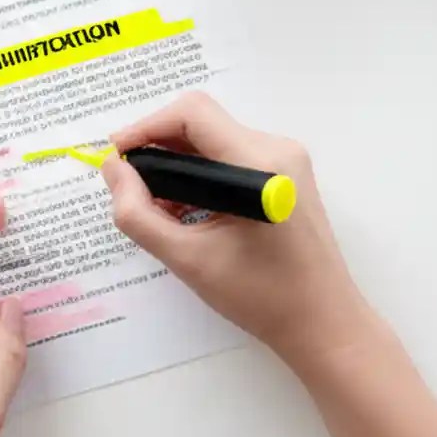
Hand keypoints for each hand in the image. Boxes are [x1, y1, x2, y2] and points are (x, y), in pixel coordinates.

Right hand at [102, 93, 436, 436]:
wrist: (324, 323)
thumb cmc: (260, 296)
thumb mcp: (187, 259)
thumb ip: (139, 214)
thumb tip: (112, 169)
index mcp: (258, 163)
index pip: (192, 113)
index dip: (145, 126)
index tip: (116, 156)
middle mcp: (277, 149)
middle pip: (202, 123)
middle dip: (158, 147)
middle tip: (128, 184)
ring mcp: (287, 160)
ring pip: (215, 139)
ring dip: (178, 163)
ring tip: (153, 204)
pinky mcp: (287, 175)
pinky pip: (232, 156)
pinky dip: (201, 173)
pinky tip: (184, 209)